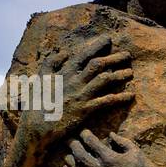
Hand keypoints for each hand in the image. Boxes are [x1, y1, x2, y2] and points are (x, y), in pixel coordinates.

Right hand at [19, 35, 133, 158]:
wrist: (35, 127)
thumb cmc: (36, 104)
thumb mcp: (39, 79)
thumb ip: (51, 64)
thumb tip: (64, 52)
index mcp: (63, 73)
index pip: (82, 54)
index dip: (96, 46)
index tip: (108, 39)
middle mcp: (73, 81)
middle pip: (98, 64)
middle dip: (114, 57)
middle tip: (127, 54)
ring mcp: (80, 95)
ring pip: (104, 80)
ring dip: (119, 75)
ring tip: (130, 72)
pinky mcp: (85, 110)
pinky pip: (106, 101)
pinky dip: (120, 97)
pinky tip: (131, 95)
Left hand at [64, 130, 165, 166]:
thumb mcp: (138, 154)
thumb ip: (123, 142)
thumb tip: (111, 135)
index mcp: (111, 158)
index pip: (91, 142)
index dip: (85, 135)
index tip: (84, 132)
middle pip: (80, 155)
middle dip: (74, 146)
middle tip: (72, 142)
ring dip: (72, 162)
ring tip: (69, 157)